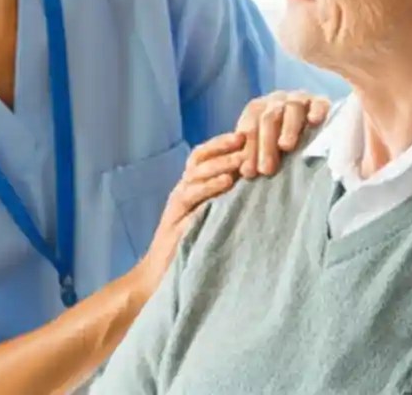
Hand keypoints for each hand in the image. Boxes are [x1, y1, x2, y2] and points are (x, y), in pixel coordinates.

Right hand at [133, 130, 247, 291]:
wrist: (158, 278)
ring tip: (240, 162)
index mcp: (188, 188)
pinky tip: (227, 185)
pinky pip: (191, 202)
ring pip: (194, 177)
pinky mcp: (175, 226)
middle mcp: (180, 193)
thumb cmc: (192, 248)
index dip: (221, 142)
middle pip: (198, 160)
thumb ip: (222, 200)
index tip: (246, 133)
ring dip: (218, 166)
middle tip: (246, 140)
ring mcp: (176, 209)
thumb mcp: (208, 218)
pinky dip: (209, 190)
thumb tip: (253, 181)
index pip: (202, 155)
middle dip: (223, 148)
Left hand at [231, 90, 329, 179]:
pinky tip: (314, 121)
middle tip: (266, 169)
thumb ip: (248, 158)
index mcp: (259, 109)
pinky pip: (318, 103)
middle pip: (269, 118)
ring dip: (288, 128)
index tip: (248, 173)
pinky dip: (316, 110)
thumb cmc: (279, 145)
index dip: (248, 149)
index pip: (250, 125)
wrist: (313, 126)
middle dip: (265, 144)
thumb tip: (236, 175)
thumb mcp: (260, 149)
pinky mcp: (321, 101)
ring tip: (285, 147)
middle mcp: (277, 100)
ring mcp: (299, 99)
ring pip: (291, 108)